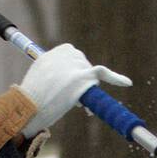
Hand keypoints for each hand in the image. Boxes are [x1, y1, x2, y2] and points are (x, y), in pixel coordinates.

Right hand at [15, 44, 132, 134]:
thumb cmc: (31, 96)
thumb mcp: (40, 75)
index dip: (74, 74)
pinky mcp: (83, 77)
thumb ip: (53, 70)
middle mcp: (68, 54)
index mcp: (57, 51)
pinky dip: (117, 78)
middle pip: (85, 67)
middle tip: (68, 98)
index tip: (69, 85)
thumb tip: (60, 81)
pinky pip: (103, 74)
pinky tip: (128, 83)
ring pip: (92, 76)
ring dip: (86, 89)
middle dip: (81, 82)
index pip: (75, 59)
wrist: (28, 106)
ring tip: (69, 101)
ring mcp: (76, 65)